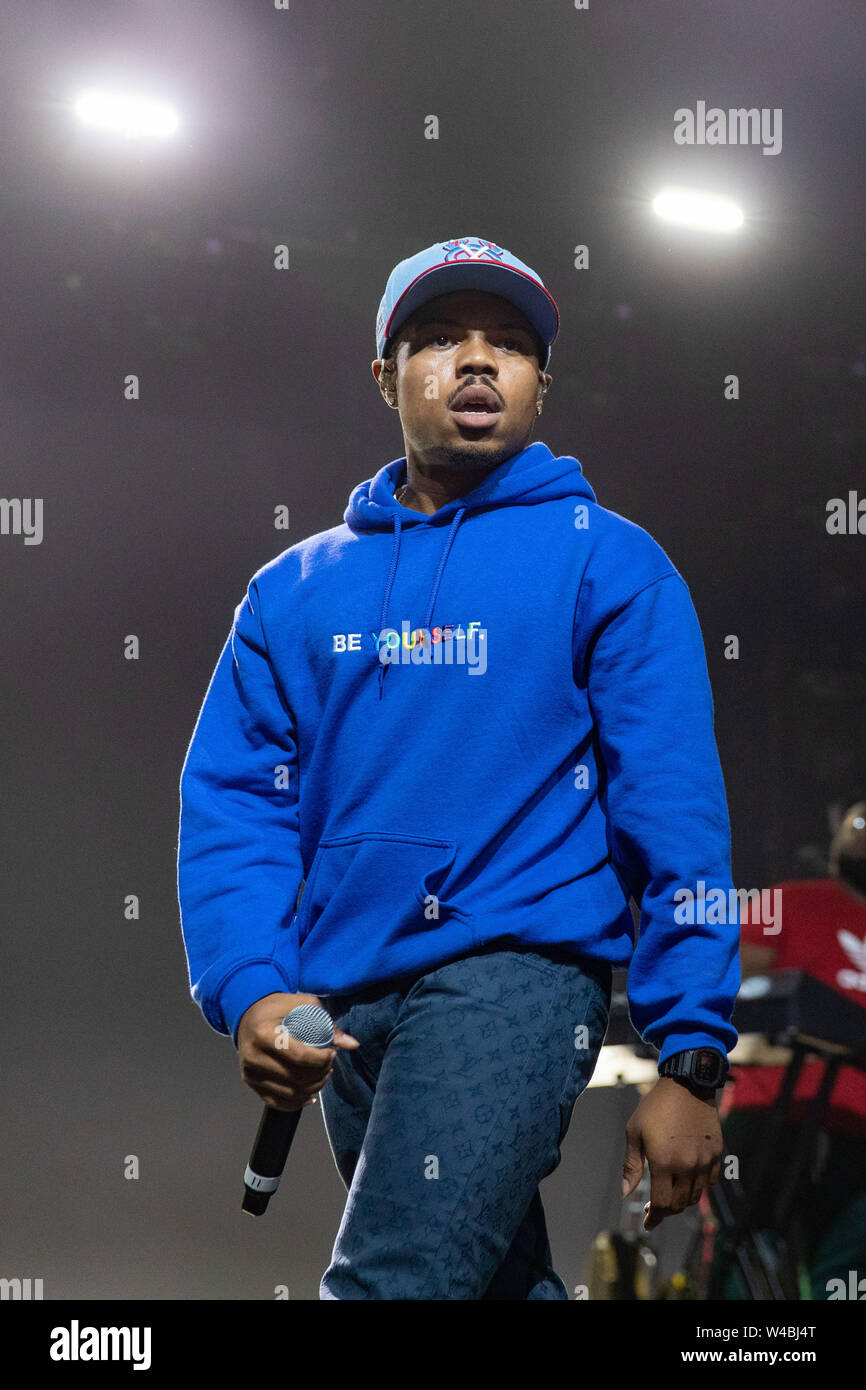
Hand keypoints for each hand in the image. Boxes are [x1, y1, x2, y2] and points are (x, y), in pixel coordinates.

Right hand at [237, 991, 359, 1110]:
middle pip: (296, 1077)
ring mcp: (250, 1073)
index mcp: (264, 1034)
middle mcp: (253, 1057)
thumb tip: (352, 1044)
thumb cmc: (277, 1008)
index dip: (321, 1059)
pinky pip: (278, 1102)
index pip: (299, 1056)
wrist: (247, 1014)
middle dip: (320, 1074)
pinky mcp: (251, 1084)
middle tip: (329, 1064)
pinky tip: (310, 1094)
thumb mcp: (302, 1005)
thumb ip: (327, 1024)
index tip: (331, 1053)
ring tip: (322, 1075)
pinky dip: (298, 1102)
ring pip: (290, 1093)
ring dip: (313, 1088)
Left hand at [621, 1076, 722, 1229]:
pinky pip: (711, 1182)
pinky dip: (699, 1187)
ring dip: (682, 1200)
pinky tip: (688, 1181)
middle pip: (680, 1204)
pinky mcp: (717, 1153)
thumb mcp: (635, 1132)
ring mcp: (705, 1160)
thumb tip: (626, 1192)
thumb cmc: (655, 1107)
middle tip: (655, 1208)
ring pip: (696, 1195)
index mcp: (664, 1162)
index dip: (655, 1217)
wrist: (686, 1084)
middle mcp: (688, 1165)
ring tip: (670, 1194)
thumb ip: (631, 1165)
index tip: (648, 1223)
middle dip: (667, 1211)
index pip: (663, 1204)